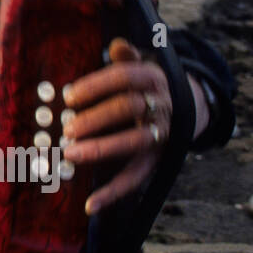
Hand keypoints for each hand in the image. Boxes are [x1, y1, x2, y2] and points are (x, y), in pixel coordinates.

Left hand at [60, 38, 170, 214]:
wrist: (186, 108)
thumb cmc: (147, 85)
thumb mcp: (142, 66)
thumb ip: (127, 57)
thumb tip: (118, 46)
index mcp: (152, 79)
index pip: (125, 77)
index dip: (96, 85)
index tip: (69, 96)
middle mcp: (159, 106)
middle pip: (128, 108)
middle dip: (96, 118)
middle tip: (67, 127)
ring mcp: (159, 136)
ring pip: (134, 142)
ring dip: (102, 149)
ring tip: (70, 155)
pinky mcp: (156, 161)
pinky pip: (135, 179)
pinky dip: (112, 195)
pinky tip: (89, 206)